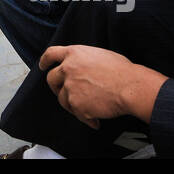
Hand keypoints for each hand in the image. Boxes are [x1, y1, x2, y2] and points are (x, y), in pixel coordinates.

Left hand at [40, 44, 166, 128]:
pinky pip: (77, 114)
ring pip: (63, 99)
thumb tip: (81, 68)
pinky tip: (96, 120)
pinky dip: (87, 119)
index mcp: (74, 53)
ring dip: (73, 105)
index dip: (45, 61)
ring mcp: (70, 87)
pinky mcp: (76, 104)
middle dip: (56, 87)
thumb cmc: (122, 71)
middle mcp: (68, 68)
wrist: (130, 87)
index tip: (42, 66)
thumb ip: (83, 60)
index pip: (51, 54)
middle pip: (51, 79)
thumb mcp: (99, 55)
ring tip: (89, 108)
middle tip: (65, 93)